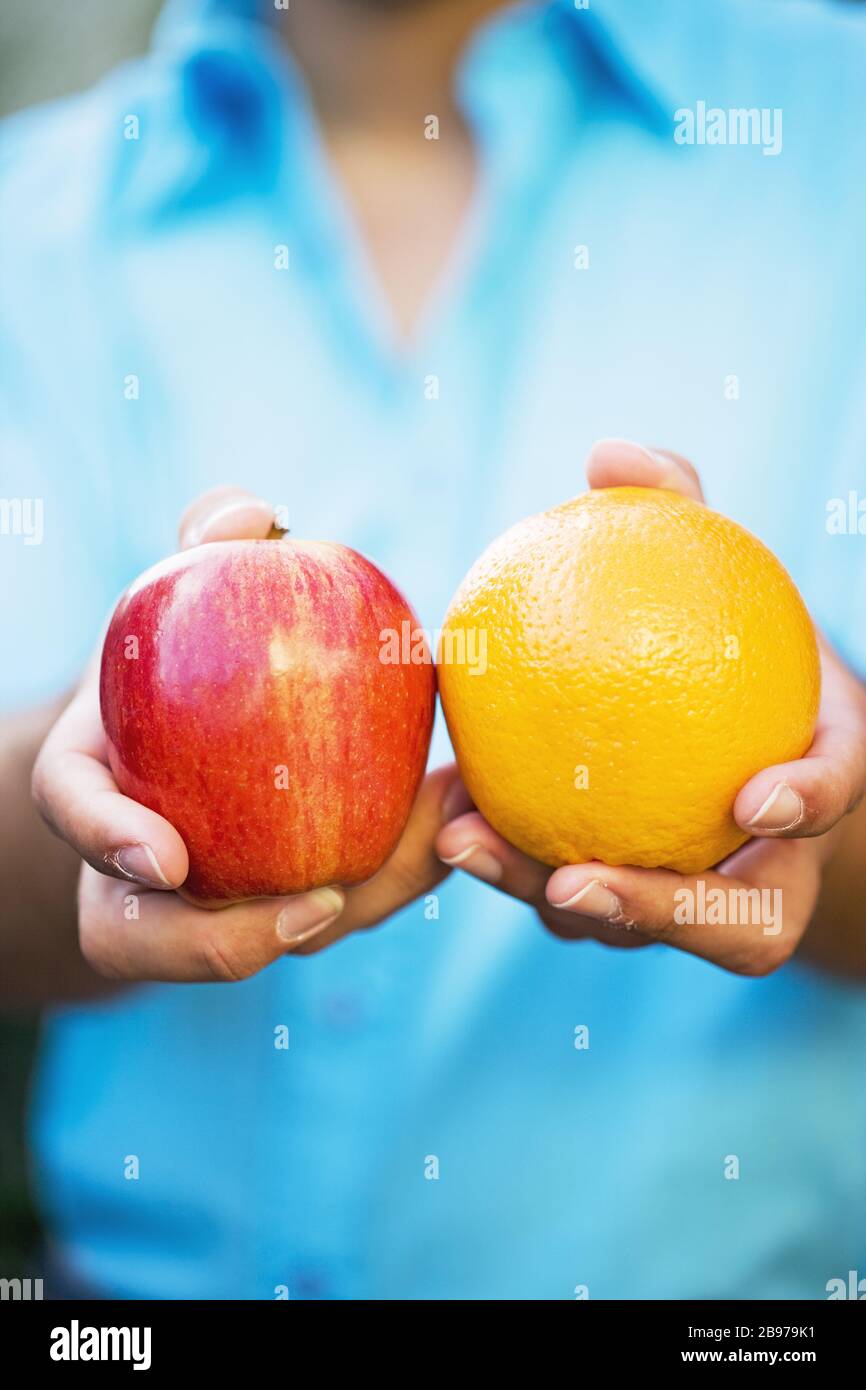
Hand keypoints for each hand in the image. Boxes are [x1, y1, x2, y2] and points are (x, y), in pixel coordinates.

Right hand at [32, 487, 465, 982]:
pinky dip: (416, 858)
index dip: (110, 846)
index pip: (80, 823)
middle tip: (327, 902)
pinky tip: (467, 798)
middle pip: (180, 940)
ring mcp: (229, 907)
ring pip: (290, 937)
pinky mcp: (311, 900)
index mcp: (98, 798)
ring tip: (435, 840)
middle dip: (247, 940)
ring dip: (365, 902)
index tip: (164, 860)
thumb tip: (251, 518)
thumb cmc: (195, 646)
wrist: (220, 720)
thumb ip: (205, 545)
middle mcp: (151, 879)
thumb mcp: (186, 587)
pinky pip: (362, 896)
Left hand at [436, 440, 865, 976]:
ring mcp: (688, 899)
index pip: (831, 795)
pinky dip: (504, 857)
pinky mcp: (617, 903)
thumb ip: (676, 506)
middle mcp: (762, 863)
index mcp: (810, 780)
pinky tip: (440, 806)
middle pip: (729, 925)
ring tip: (460, 838)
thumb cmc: (714, 630)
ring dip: (539, 892)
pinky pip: (561, 894)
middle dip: (652, 913)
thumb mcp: (711, 562)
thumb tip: (608, 451)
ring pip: (627, 927)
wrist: (711, 715)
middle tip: (572, 881)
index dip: (807, 803)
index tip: (756, 799)